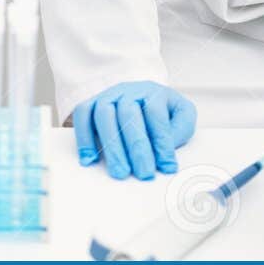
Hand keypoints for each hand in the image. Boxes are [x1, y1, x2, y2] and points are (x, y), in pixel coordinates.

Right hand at [72, 81, 196, 180]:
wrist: (141, 97)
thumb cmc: (162, 111)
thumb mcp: (181, 115)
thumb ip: (181, 127)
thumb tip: (167, 146)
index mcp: (153, 92)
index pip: (155, 113)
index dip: (161, 141)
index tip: (166, 165)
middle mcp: (128, 91)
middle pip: (129, 114)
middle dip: (137, 147)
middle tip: (144, 173)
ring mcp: (107, 96)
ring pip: (104, 115)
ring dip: (112, 146)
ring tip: (120, 172)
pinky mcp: (91, 104)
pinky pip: (82, 114)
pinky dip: (83, 137)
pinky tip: (90, 159)